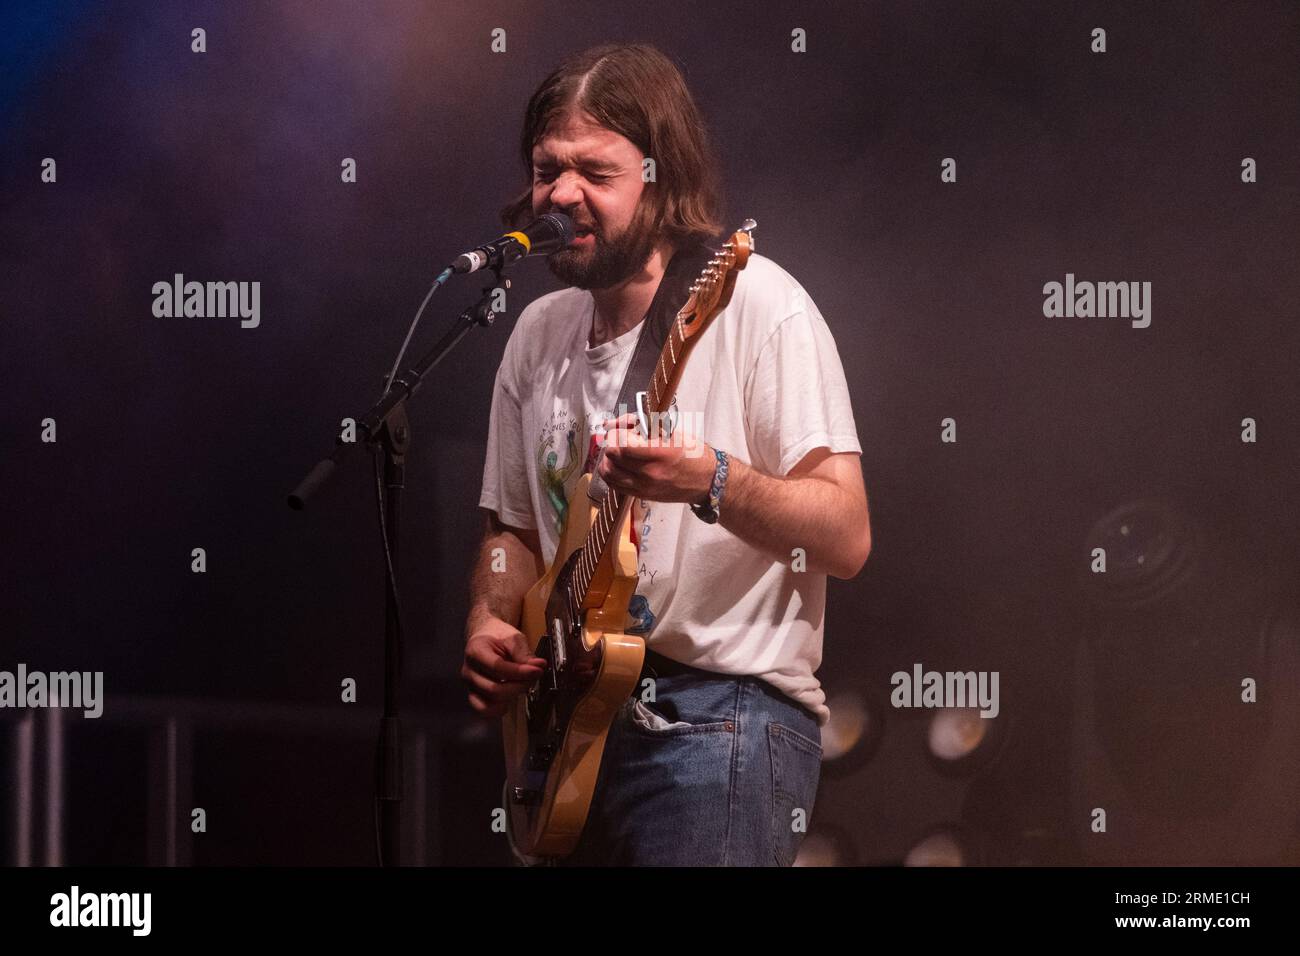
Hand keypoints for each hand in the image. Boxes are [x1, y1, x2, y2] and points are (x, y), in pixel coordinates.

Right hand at [461, 615, 545, 717]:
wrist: (485, 636)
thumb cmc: (496, 636)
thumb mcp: (513, 638)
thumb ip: (524, 654)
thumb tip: (538, 666)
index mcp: (476, 651)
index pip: (497, 667)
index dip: (520, 672)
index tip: (537, 670)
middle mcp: (469, 670)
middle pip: (494, 689)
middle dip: (519, 686)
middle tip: (533, 677)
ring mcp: (470, 685)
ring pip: (491, 702)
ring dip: (512, 696)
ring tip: (522, 685)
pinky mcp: (474, 695)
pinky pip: (485, 710)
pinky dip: (500, 707)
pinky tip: (511, 696)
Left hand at [596, 412, 714, 503]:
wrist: (706, 481)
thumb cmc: (693, 453)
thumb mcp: (673, 431)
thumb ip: (645, 425)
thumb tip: (618, 423)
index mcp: (661, 453)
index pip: (622, 444)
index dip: (617, 432)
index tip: (623, 427)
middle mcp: (650, 473)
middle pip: (612, 457)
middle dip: (612, 442)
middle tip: (619, 436)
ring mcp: (644, 488)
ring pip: (609, 473)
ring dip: (608, 458)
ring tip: (615, 450)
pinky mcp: (642, 496)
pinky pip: (615, 485)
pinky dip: (611, 472)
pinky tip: (617, 464)